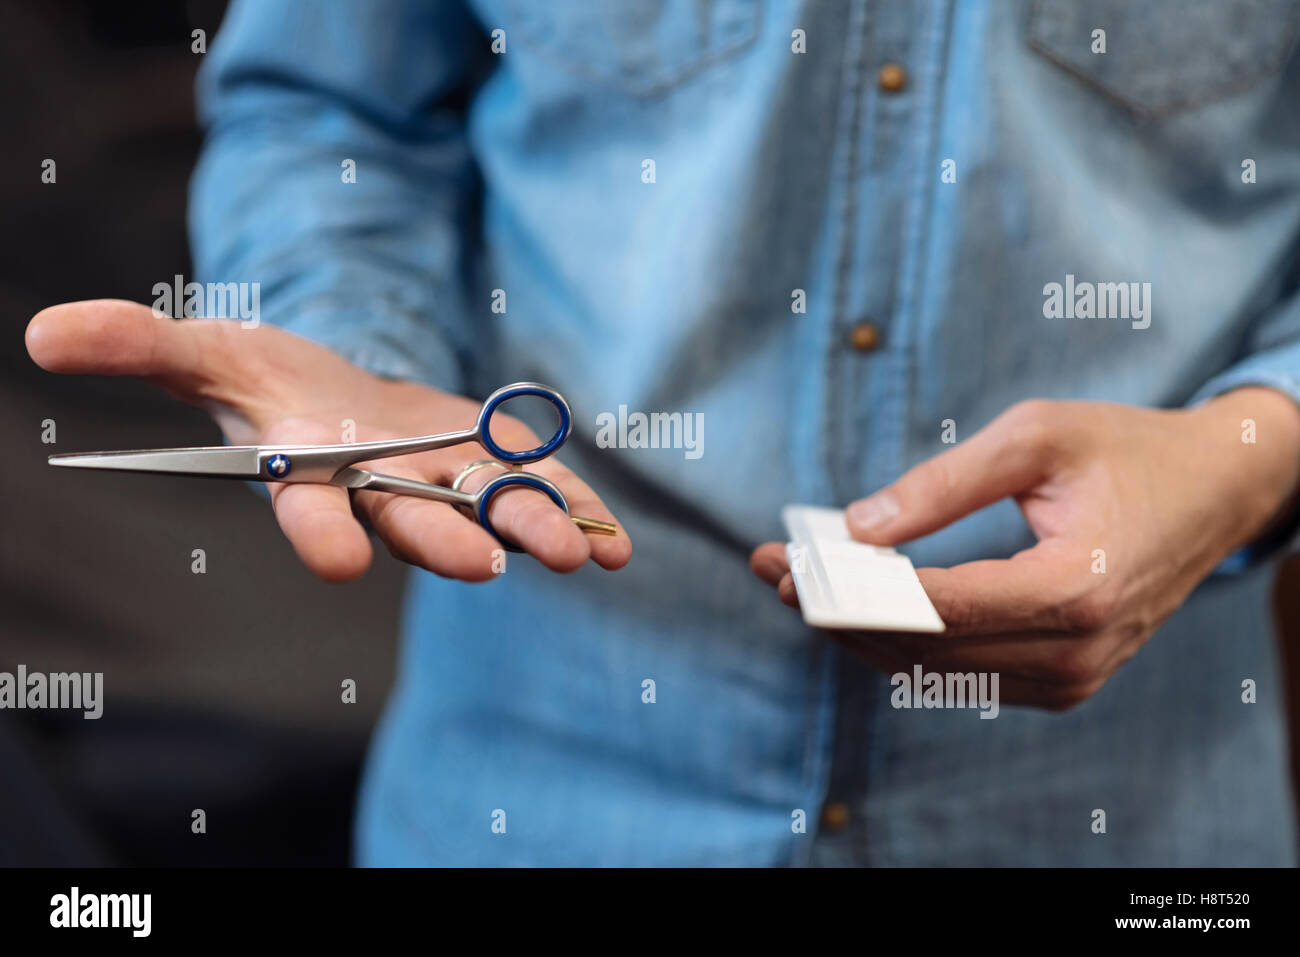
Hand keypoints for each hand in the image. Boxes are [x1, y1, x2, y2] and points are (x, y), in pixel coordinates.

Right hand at [27, 300, 631, 581]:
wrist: (346, 399)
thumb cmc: (273, 382)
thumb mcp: (211, 349)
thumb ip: (142, 344)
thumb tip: (46, 332)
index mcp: (311, 474)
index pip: (306, 510)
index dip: (317, 532)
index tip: (332, 560)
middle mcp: (382, 492)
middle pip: (411, 523)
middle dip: (444, 543)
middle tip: (480, 568)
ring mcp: (444, 485)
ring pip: (488, 514)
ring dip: (528, 533)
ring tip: (573, 557)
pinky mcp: (491, 469)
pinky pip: (538, 494)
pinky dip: (576, 514)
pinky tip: (615, 543)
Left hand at [751, 391, 1299, 708]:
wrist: (1214, 494)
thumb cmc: (1126, 451)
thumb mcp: (1035, 437)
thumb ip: (942, 483)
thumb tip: (855, 526)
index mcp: (1074, 590)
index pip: (931, 610)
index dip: (845, 592)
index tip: (780, 565)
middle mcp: (1073, 654)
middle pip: (920, 649)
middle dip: (834, 612)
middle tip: (769, 571)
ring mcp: (1070, 680)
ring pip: (932, 670)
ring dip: (858, 630)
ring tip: (797, 583)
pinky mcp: (1061, 684)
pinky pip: (959, 672)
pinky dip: (902, 641)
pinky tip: (858, 604)